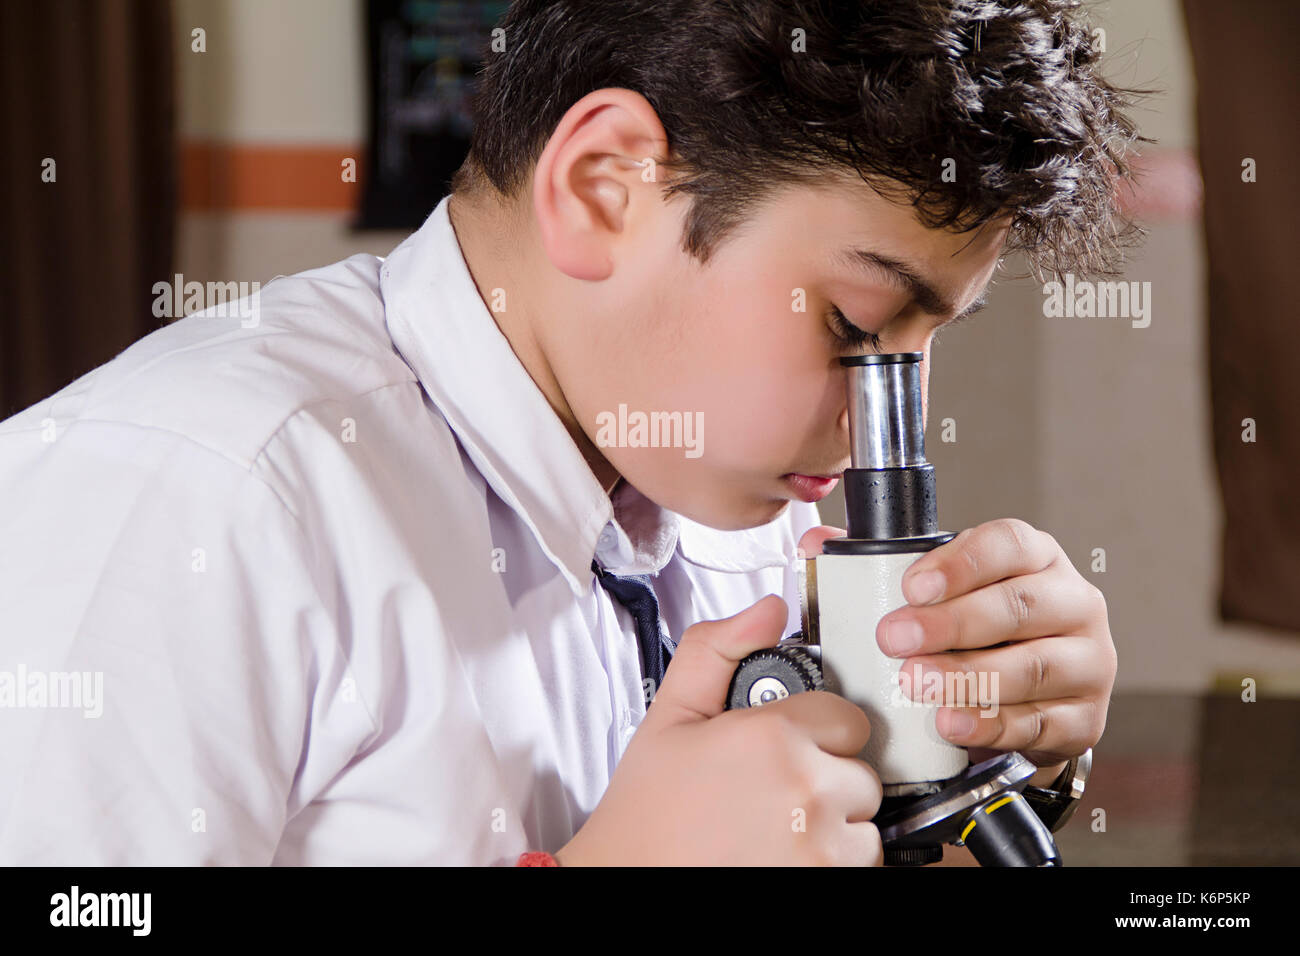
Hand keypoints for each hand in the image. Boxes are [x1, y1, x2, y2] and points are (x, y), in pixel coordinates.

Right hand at [555, 591, 882, 865]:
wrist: (628, 877)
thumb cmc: (647, 813)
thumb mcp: (670, 716)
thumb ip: (717, 650)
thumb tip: (767, 611)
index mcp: (771, 737)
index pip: (847, 717)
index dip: (817, 730)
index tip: (786, 748)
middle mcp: (805, 789)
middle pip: (861, 771)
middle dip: (827, 777)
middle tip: (775, 792)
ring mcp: (819, 845)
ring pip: (865, 821)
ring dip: (836, 823)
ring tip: (779, 827)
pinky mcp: (824, 880)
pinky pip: (861, 863)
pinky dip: (833, 860)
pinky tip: (785, 853)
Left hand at [805, 520, 1115, 787]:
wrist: (1031, 695)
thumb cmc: (984, 631)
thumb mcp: (943, 589)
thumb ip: (878, 563)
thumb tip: (818, 543)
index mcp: (1036, 558)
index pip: (1009, 544)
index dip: (960, 563)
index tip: (912, 585)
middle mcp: (1071, 603)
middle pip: (1018, 606)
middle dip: (951, 623)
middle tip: (896, 638)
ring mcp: (1086, 661)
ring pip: (1033, 666)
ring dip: (968, 677)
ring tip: (917, 683)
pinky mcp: (1083, 716)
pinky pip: (1039, 722)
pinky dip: (990, 725)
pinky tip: (951, 722)